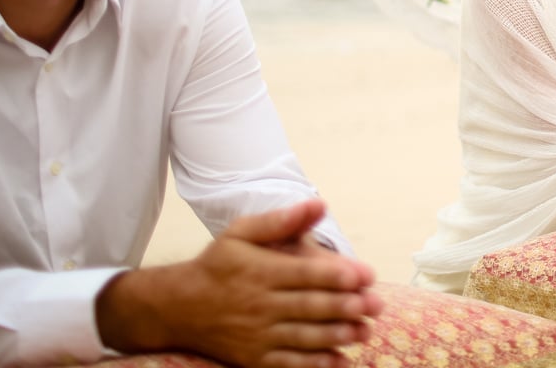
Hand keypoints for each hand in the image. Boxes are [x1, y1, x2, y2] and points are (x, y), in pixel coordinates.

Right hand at [97, 199, 382, 367]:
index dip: (338, 275)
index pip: (306, 274)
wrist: (178, 307)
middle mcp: (260, 304)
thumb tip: (319, 203)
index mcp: (261, 271)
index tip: (366, 274)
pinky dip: (315, 364)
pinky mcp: (254, 358)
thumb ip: (281, 220)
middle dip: (346, 306)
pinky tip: (340, 360)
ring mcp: (257, 335)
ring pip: (304, 337)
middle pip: (310, 306)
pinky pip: (288, 363)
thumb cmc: (218, 265)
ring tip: (365, 331)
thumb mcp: (241, 232)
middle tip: (377, 304)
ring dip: (337, 335)